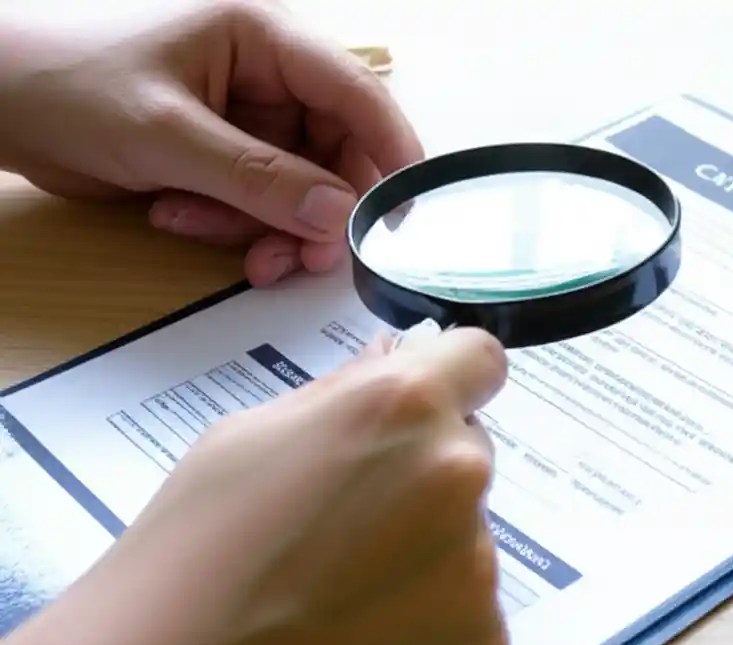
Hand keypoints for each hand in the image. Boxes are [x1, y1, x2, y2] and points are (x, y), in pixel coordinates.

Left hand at [0, 0, 423, 284]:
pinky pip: (260, 205)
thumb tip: (337, 216)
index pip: (358, 94)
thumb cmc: (68, 84)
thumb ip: (258, 177)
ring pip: (300, 191)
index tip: (407, 217)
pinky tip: (178, 216)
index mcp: (266, 38)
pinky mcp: (226, 158)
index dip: (391, 154)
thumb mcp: (167, 134)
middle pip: (337, 155)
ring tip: (201, 230)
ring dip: (263, 227)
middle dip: (315, 212)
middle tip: (299, 260)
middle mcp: (269, 77)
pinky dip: (231, 226)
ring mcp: (249, 121)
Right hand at [0, 328, 510, 644]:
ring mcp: (477, 566)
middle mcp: (459, 474)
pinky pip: (471, 613)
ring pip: (469, 538)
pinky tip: (362, 638)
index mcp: (404, 405)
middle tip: (347, 521)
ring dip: (427, 552)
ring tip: (341, 590)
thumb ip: (343, 393)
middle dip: (423, 473)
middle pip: (468, 454)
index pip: (479, 360)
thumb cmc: (190, 548)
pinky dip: (432, 623)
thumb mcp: (248, 435)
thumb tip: (396, 360)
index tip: (420, 413)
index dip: (450, 380)